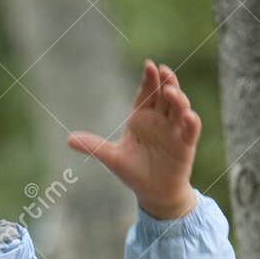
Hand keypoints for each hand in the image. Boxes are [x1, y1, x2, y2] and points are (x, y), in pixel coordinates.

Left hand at [67, 59, 200, 220]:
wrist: (153, 193)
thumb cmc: (134, 172)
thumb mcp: (112, 158)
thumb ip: (93, 146)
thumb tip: (68, 140)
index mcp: (142, 117)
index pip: (146, 93)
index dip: (148, 80)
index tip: (148, 65)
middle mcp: (160, 119)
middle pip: (164, 95)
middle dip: (165, 82)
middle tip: (162, 70)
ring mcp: (174, 130)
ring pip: (179, 108)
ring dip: (178, 98)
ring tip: (171, 92)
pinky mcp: (185, 145)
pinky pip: (191, 130)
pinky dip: (191, 122)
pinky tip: (188, 116)